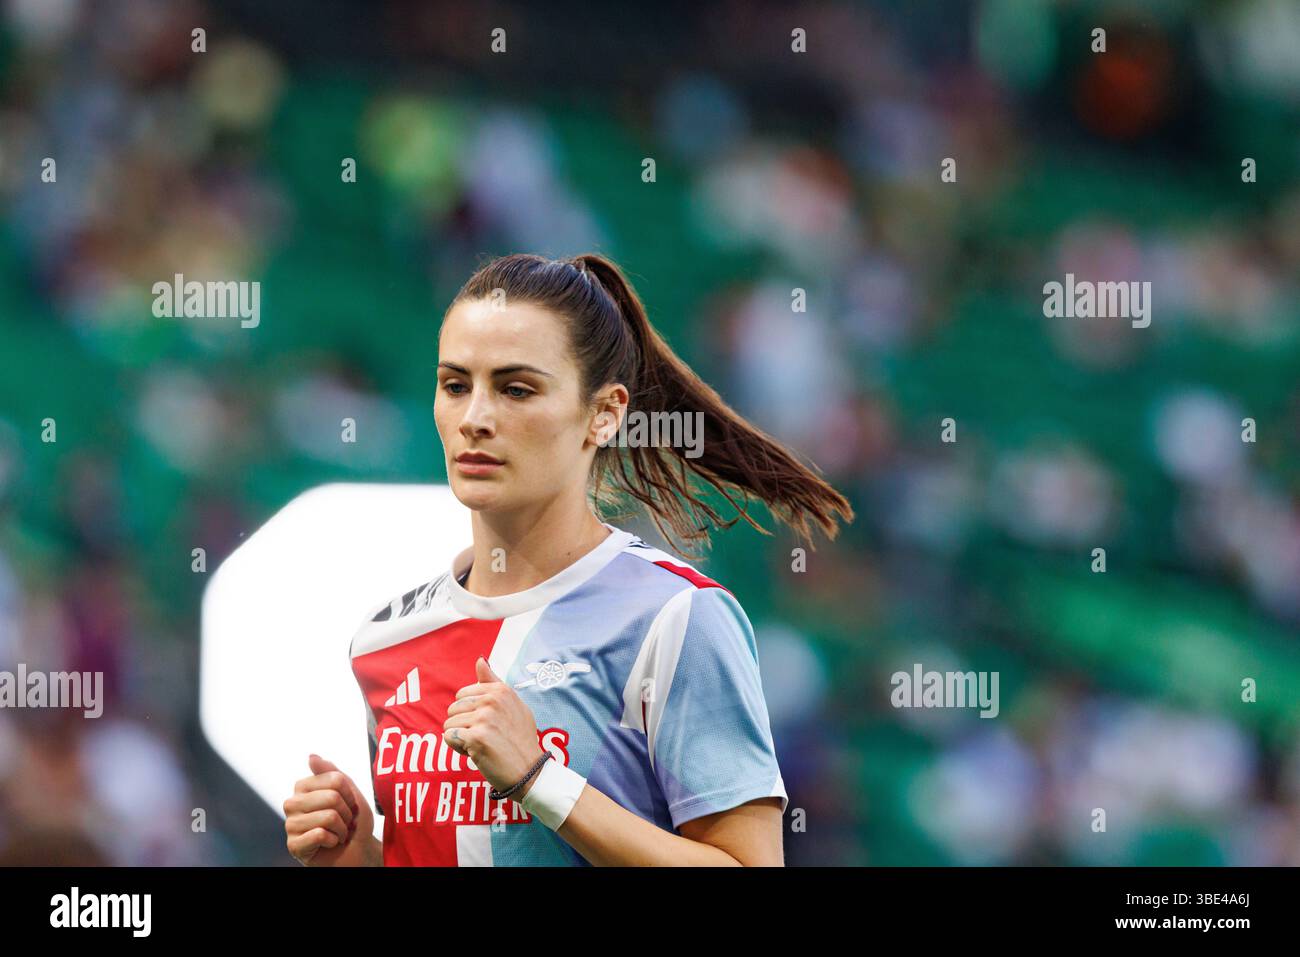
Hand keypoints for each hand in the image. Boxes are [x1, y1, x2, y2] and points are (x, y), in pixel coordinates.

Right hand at [284, 754, 376, 865]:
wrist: (357, 852)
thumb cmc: (352, 822)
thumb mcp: (349, 792)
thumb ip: (332, 772)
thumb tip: (311, 756)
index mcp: (304, 786)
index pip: (336, 779)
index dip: (350, 795)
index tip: (348, 805)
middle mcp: (292, 803)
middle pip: (332, 798)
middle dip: (346, 813)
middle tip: (343, 822)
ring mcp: (290, 824)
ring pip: (328, 817)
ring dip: (341, 829)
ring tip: (337, 833)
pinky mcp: (293, 845)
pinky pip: (320, 834)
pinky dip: (332, 840)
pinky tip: (328, 843)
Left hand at [443, 657, 545, 796]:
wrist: (529, 771)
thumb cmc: (519, 739)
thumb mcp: (512, 705)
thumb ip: (493, 682)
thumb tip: (480, 660)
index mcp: (501, 690)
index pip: (462, 694)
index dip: (470, 713)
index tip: (488, 724)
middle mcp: (492, 700)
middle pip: (453, 709)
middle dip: (463, 726)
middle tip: (486, 737)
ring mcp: (484, 718)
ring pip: (449, 724)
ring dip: (460, 738)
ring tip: (482, 745)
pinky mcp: (476, 737)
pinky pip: (449, 738)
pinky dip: (458, 749)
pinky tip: (476, 753)